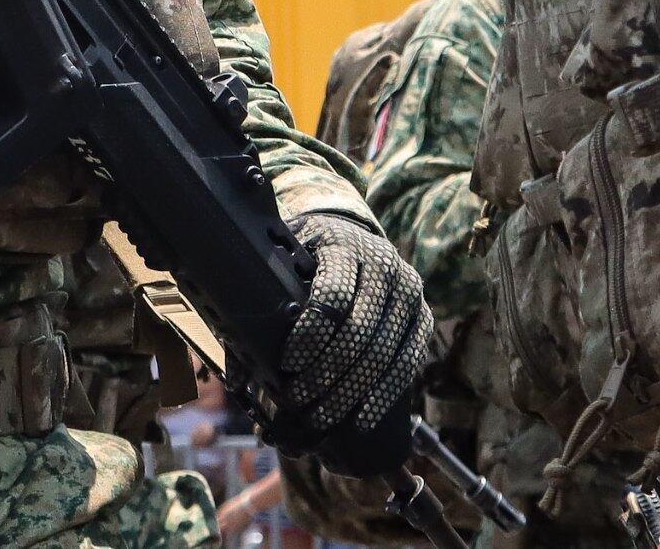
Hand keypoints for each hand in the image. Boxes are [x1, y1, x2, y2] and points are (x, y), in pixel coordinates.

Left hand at [277, 213, 429, 462]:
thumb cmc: (307, 256)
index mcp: (344, 245)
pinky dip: (381, 395)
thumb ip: (259, 307)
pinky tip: (360, 419)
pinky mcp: (423, 319)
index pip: (331, 296)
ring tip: (320, 417)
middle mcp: (385, 266)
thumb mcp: (282, 262)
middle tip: (298, 401)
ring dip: (351, 391)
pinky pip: (407, 364)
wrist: (356, 239)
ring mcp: (409, 294)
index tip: (287, 365)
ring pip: (385, 352)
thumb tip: (235, 376)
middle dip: (327, 372)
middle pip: (360, 330)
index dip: (310, 335)